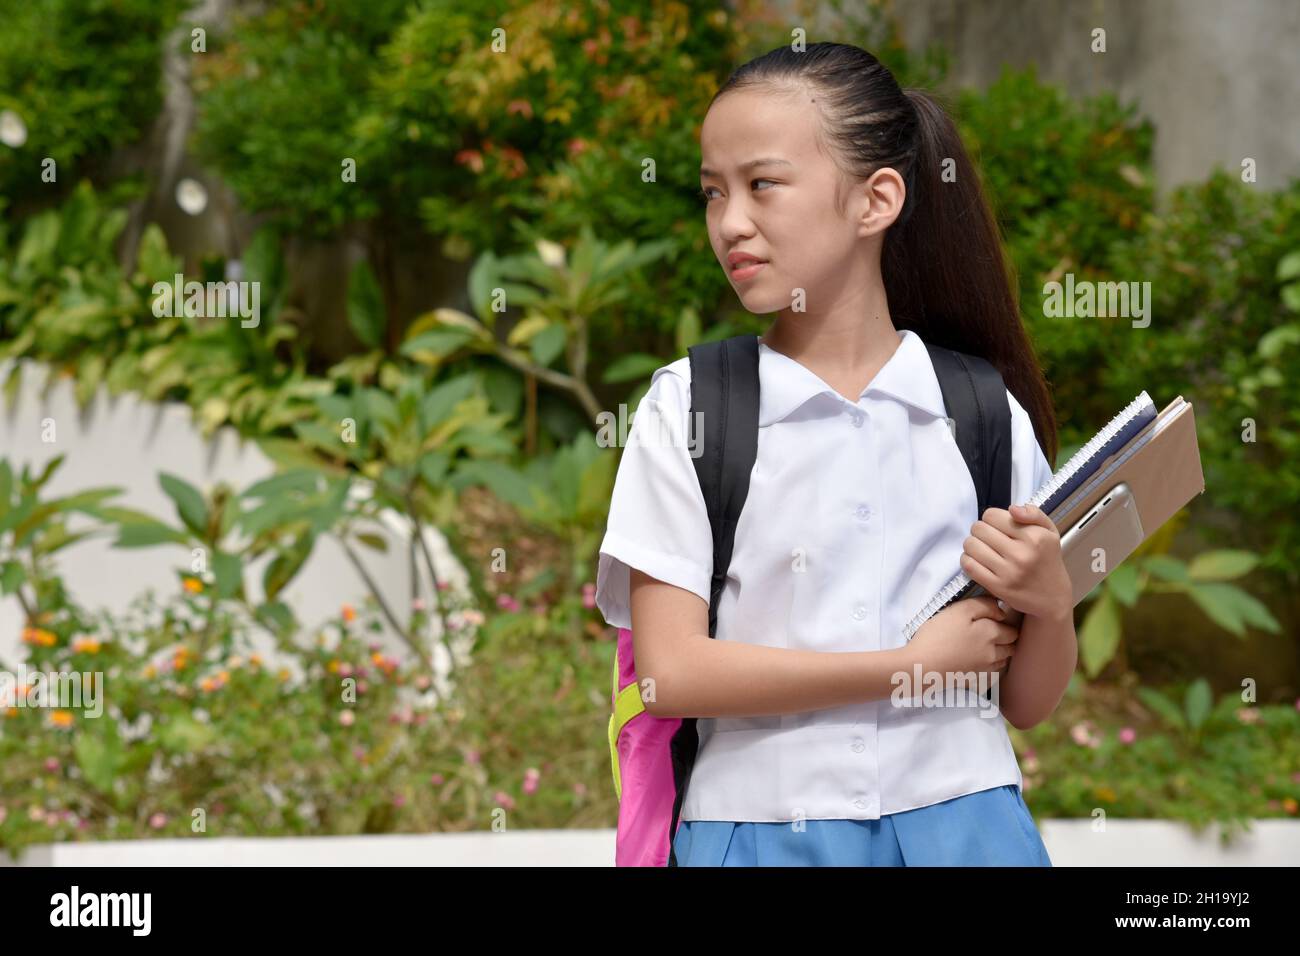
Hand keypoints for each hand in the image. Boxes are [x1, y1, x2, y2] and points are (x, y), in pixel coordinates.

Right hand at [907, 595, 1018, 681]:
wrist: (922, 667)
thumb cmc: (937, 635)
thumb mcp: (959, 610)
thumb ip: (984, 605)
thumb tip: (1002, 611)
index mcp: (991, 633)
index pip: (1011, 627)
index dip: (1004, 621)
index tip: (994, 616)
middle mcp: (994, 652)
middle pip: (1011, 644)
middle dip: (1007, 636)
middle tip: (992, 629)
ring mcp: (986, 669)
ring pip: (1004, 658)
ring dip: (1002, 651)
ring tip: (986, 644)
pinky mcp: (976, 680)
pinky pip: (993, 671)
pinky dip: (992, 664)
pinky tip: (979, 659)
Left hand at [960, 504, 1071, 620]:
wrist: (1052, 597)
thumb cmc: (1047, 560)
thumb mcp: (1049, 532)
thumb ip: (1033, 513)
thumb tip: (1012, 508)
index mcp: (1034, 536)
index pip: (992, 515)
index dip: (992, 519)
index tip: (998, 527)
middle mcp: (1021, 554)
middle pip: (978, 528)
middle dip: (980, 530)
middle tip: (989, 538)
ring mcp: (1009, 572)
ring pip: (970, 545)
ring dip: (972, 545)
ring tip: (983, 548)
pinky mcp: (998, 587)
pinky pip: (969, 565)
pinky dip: (968, 560)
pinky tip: (978, 560)